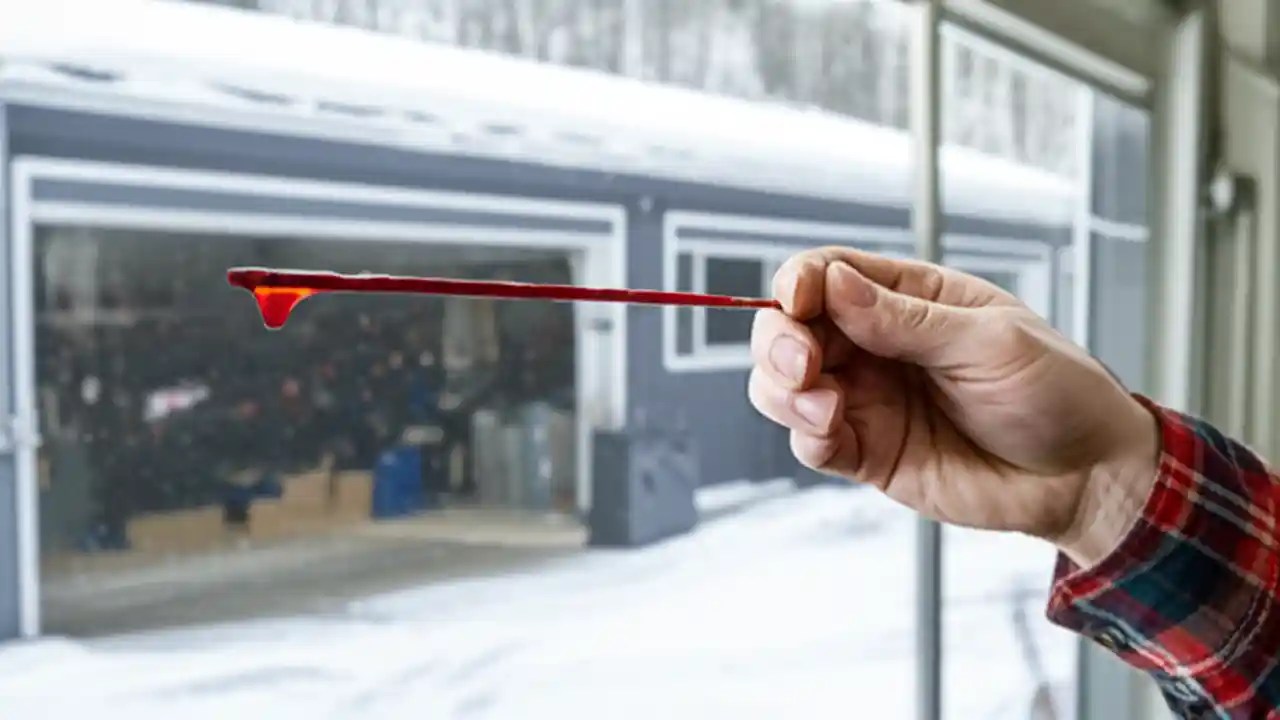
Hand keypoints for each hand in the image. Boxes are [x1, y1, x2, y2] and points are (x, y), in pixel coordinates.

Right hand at [747, 247, 1160, 566]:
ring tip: (823, 407)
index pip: (828, 273)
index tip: (799, 301)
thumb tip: (835, 285)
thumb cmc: (1056, 394)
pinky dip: (803, 434)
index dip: (799, 282)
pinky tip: (828, 432)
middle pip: (790, 328)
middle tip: (802, 365)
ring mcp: (867, 398)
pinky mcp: (867, 451)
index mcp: (908, 297)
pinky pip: (810, 440)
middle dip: (779, 341)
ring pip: (784, 385)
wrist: (1085, 478)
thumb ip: (907, 320)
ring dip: (782, 391)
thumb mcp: (991, 342)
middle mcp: (876, 344)